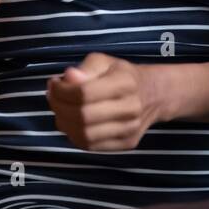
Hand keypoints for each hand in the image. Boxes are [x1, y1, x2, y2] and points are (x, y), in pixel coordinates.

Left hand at [47, 53, 165, 151]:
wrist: (154, 94)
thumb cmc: (123, 75)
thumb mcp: (106, 62)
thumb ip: (86, 68)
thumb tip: (68, 78)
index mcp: (126, 82)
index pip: (84, 93)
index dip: (61, 91)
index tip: (54, 84)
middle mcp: (131, 107)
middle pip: (82, 116)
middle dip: (58, 107)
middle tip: (53, 98)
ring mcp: (130, 128)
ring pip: (84, 135)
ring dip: (64, 124)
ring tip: (61, 111)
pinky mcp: (127, 143)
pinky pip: (91, 146)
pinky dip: (74, 136)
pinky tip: (73, 123)